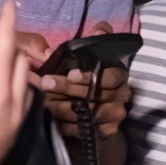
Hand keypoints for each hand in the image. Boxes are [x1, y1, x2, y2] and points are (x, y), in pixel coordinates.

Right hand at [0, 4, 33, 164]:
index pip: (5, 45)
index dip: (6, 22)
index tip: (8, 3)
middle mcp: (14, 102)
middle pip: (20, 62)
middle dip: (11, 44)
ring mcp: (16, 121)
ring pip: (25, 83)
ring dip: (15, 67)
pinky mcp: (13, 135)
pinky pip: (22, 101)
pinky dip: (15, 86)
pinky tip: (2, 88)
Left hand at [25, 24, 129, 139]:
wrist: (84, 101)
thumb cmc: (80, 70)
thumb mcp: (80, 49)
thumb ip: (88, 37)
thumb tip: (94, 33)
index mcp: (118, 73)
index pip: (111, 77)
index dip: (90, 76)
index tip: (70, 73)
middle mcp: (122, 95)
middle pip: (96, 97)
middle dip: (68, 90)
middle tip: (46, 83)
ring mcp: (115, 115)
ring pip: (89, 115)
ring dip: (63, 107)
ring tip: (43, 100)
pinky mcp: (106, 131)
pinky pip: (85, 131)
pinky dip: (66, 125)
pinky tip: (51, 117)